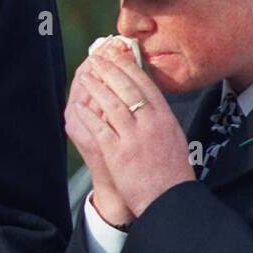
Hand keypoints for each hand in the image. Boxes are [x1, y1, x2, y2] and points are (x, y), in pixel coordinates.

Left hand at [68, 44, 193, 217]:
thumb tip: (146, 96)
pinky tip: (79, 105)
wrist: (169, 199)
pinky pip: (100, 128)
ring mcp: (134, 138)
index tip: (118, 53)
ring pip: (112, 103)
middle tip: (98, 57)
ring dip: (96, 87)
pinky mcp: (118, 153)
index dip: (129, 66)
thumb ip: (159, 116)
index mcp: (165, 118)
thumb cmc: (171, 171)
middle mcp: (151, 124)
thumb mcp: (173, 136)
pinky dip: (88, 114)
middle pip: (128, 88)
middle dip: (110, 69)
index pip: (146, 84)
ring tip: (86, 75)